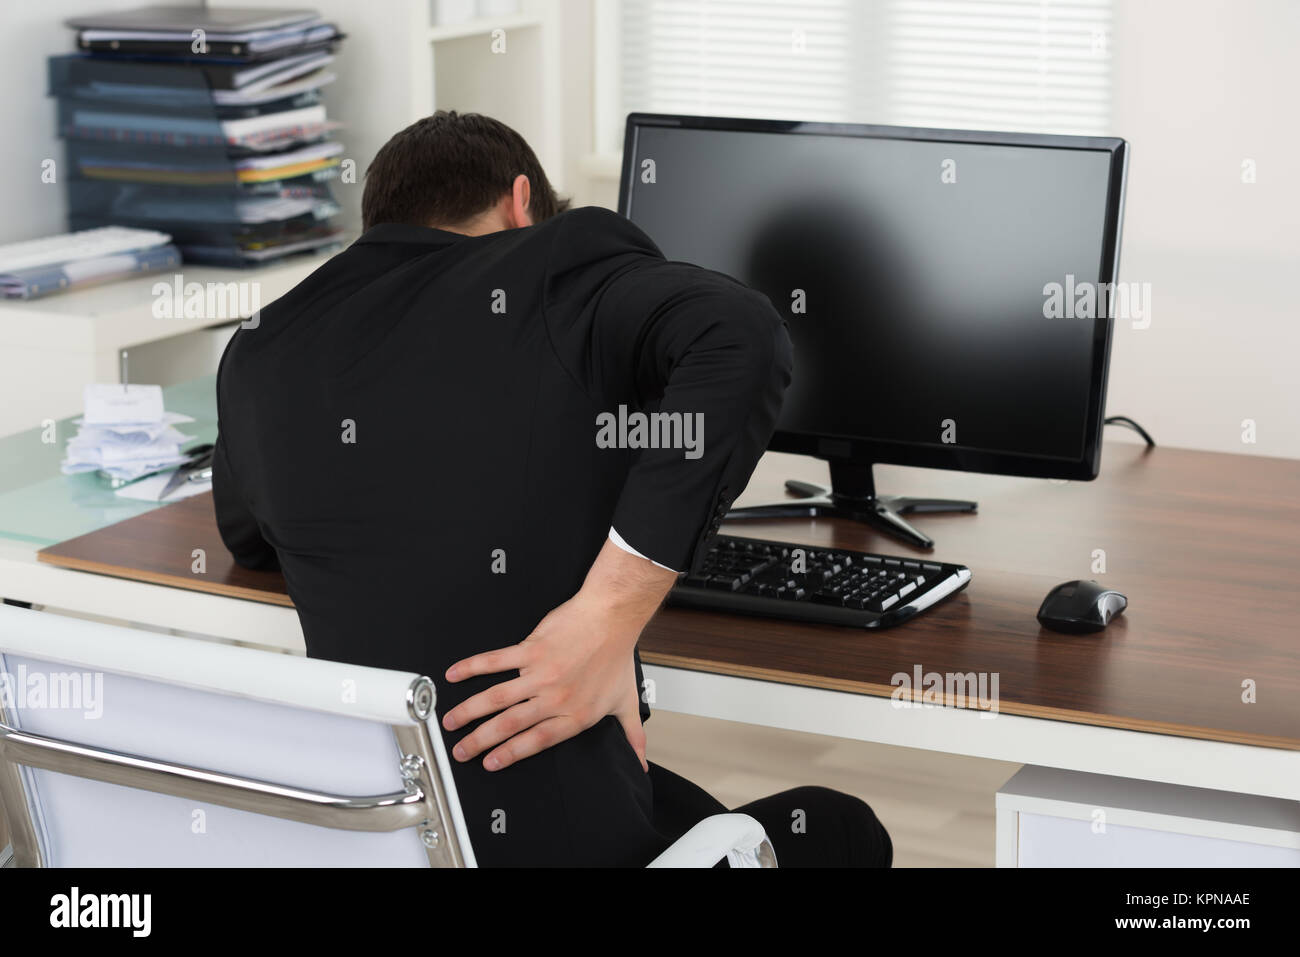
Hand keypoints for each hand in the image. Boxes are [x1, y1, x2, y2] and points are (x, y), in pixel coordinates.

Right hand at [442, 538, 676, 771]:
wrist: (612, 617)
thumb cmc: (617, 655)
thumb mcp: (626, 702)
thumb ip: (632, 736)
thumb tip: (641, 762)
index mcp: (575, 714)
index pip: (536, 741)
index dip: (510, 754)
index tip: (490, 763)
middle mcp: (555, 698)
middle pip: (509, 725)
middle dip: (480, 741)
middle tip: (460, 751)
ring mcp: (540, 673)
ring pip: (496, 698)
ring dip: (469, 711)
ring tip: (450, 721)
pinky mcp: (531, 649)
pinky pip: (495, 661)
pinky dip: (471, 668)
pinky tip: (454, 675)